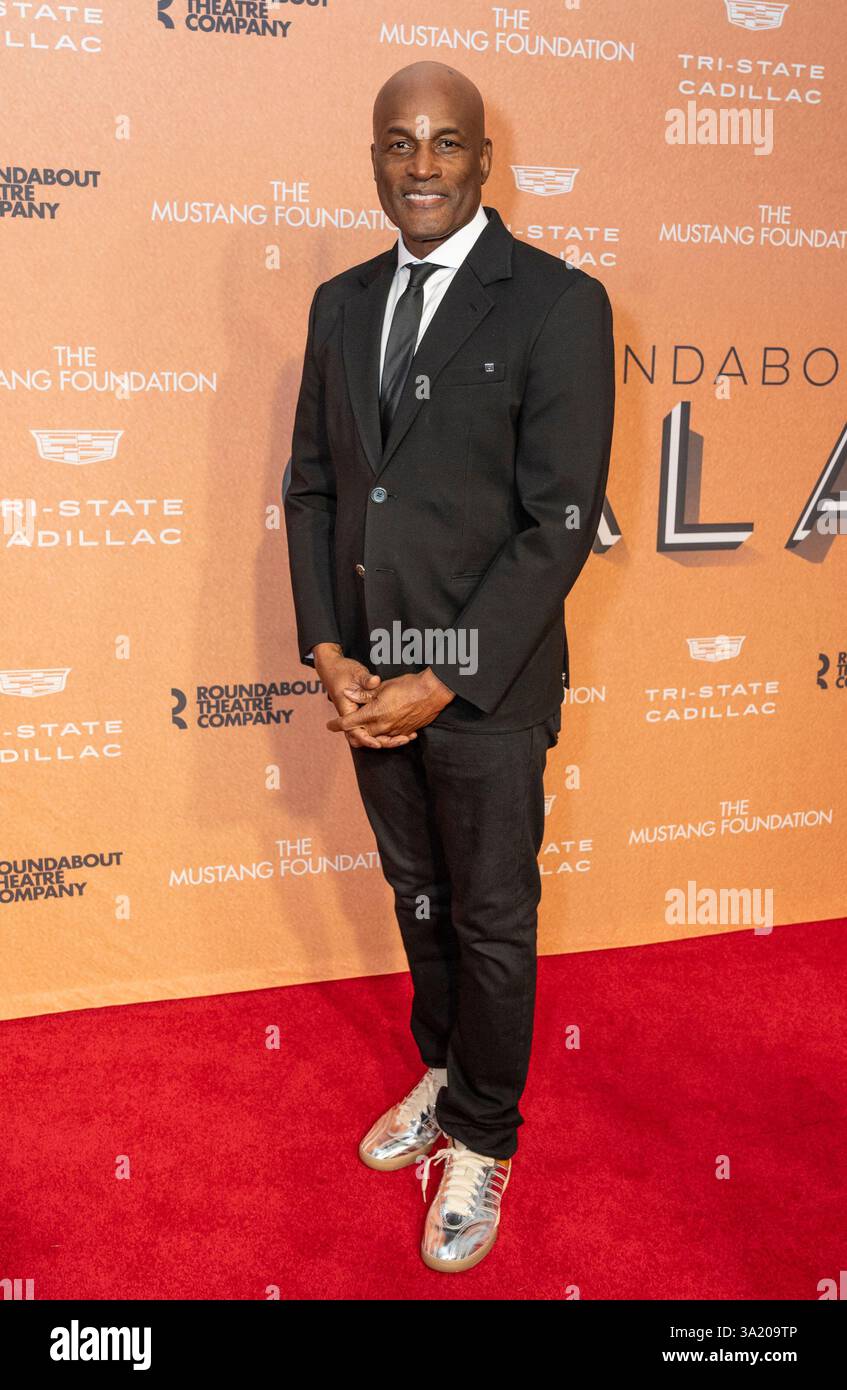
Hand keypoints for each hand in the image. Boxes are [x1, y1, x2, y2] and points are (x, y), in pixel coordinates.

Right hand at [311, 643, 415, 748]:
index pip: (354, 731)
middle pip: (365, 738)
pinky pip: (376, 728)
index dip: (366, 739)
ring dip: (388, 738)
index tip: (378, 744)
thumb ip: (366, 680)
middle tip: (401, 740)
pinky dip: (389, 731)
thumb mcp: (355, 674)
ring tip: (407, 736)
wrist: (333, 668)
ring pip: (372, 735)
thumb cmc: (343, 671)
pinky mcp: (365, 713)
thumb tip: (375, 681)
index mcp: (347, 708)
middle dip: (382, 742)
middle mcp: (352, 715)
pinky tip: (406, 729)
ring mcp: (358, 715)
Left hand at [326, 668, 455, 741]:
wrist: (432, 692)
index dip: (337, 724)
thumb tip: (347, 693)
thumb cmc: (406, 686)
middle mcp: (382, 726)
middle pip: (361, 734)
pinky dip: (386, 735)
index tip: (329, 725)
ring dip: (370, 735)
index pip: (348, 723)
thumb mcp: (381, 687)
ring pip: (376, 738)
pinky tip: (386, 730)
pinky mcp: (405, 732)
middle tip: (347, 726)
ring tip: (366, 731)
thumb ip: (363, 694)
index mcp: (373, 714)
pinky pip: (391, 738)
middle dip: (354, 731)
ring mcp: (394, 731)